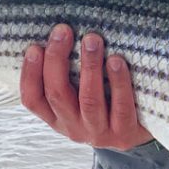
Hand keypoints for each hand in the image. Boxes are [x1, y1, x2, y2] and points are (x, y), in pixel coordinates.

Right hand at [20, 23, 153, 150]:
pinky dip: (118, 82)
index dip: (30, 74)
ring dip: (89, 66)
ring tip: (92, 39)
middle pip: (58, 95)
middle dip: (57, 59)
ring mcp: (98, 132)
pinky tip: (117, 61)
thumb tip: (59, 32)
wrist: (138, 138)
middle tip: (63, 30)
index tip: (34, 47)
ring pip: (89, 100)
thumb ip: (68, 74)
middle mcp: (73, 127)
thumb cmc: (105, 104)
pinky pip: (120, 107)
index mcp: (56, 117)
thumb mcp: (78, 96)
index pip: (32, 99)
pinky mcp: (124, 133)